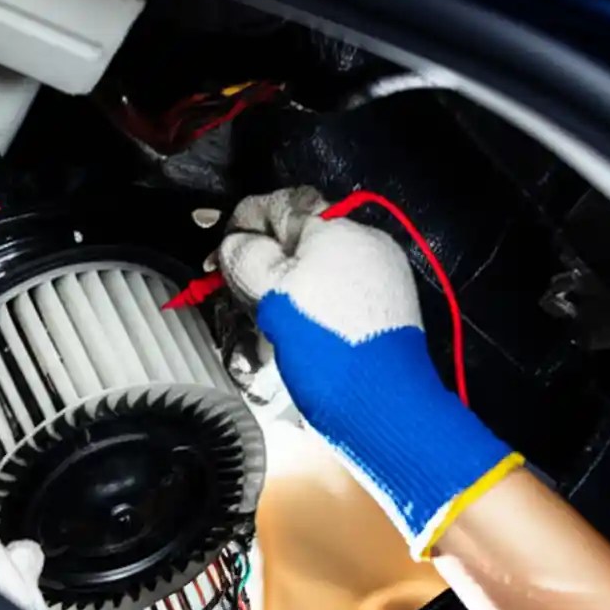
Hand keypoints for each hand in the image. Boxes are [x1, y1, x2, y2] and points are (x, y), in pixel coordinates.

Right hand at [220, 187, 520, 558]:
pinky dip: (315, 302)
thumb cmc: (323, 344)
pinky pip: (341, 291)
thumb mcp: (271, 294)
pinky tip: (299, 331)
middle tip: (237, 289)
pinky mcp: (389, 307)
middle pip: (302, 238)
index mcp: (337, 229)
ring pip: (321, 267)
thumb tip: (237, 243)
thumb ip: (246, 257)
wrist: (383, 402)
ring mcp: (383, 275)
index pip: (280, 206)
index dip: (243, 223)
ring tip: (265, 318)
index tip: (220, 252)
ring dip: (288, 285)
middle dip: (266, 260)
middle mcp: (366, 242)